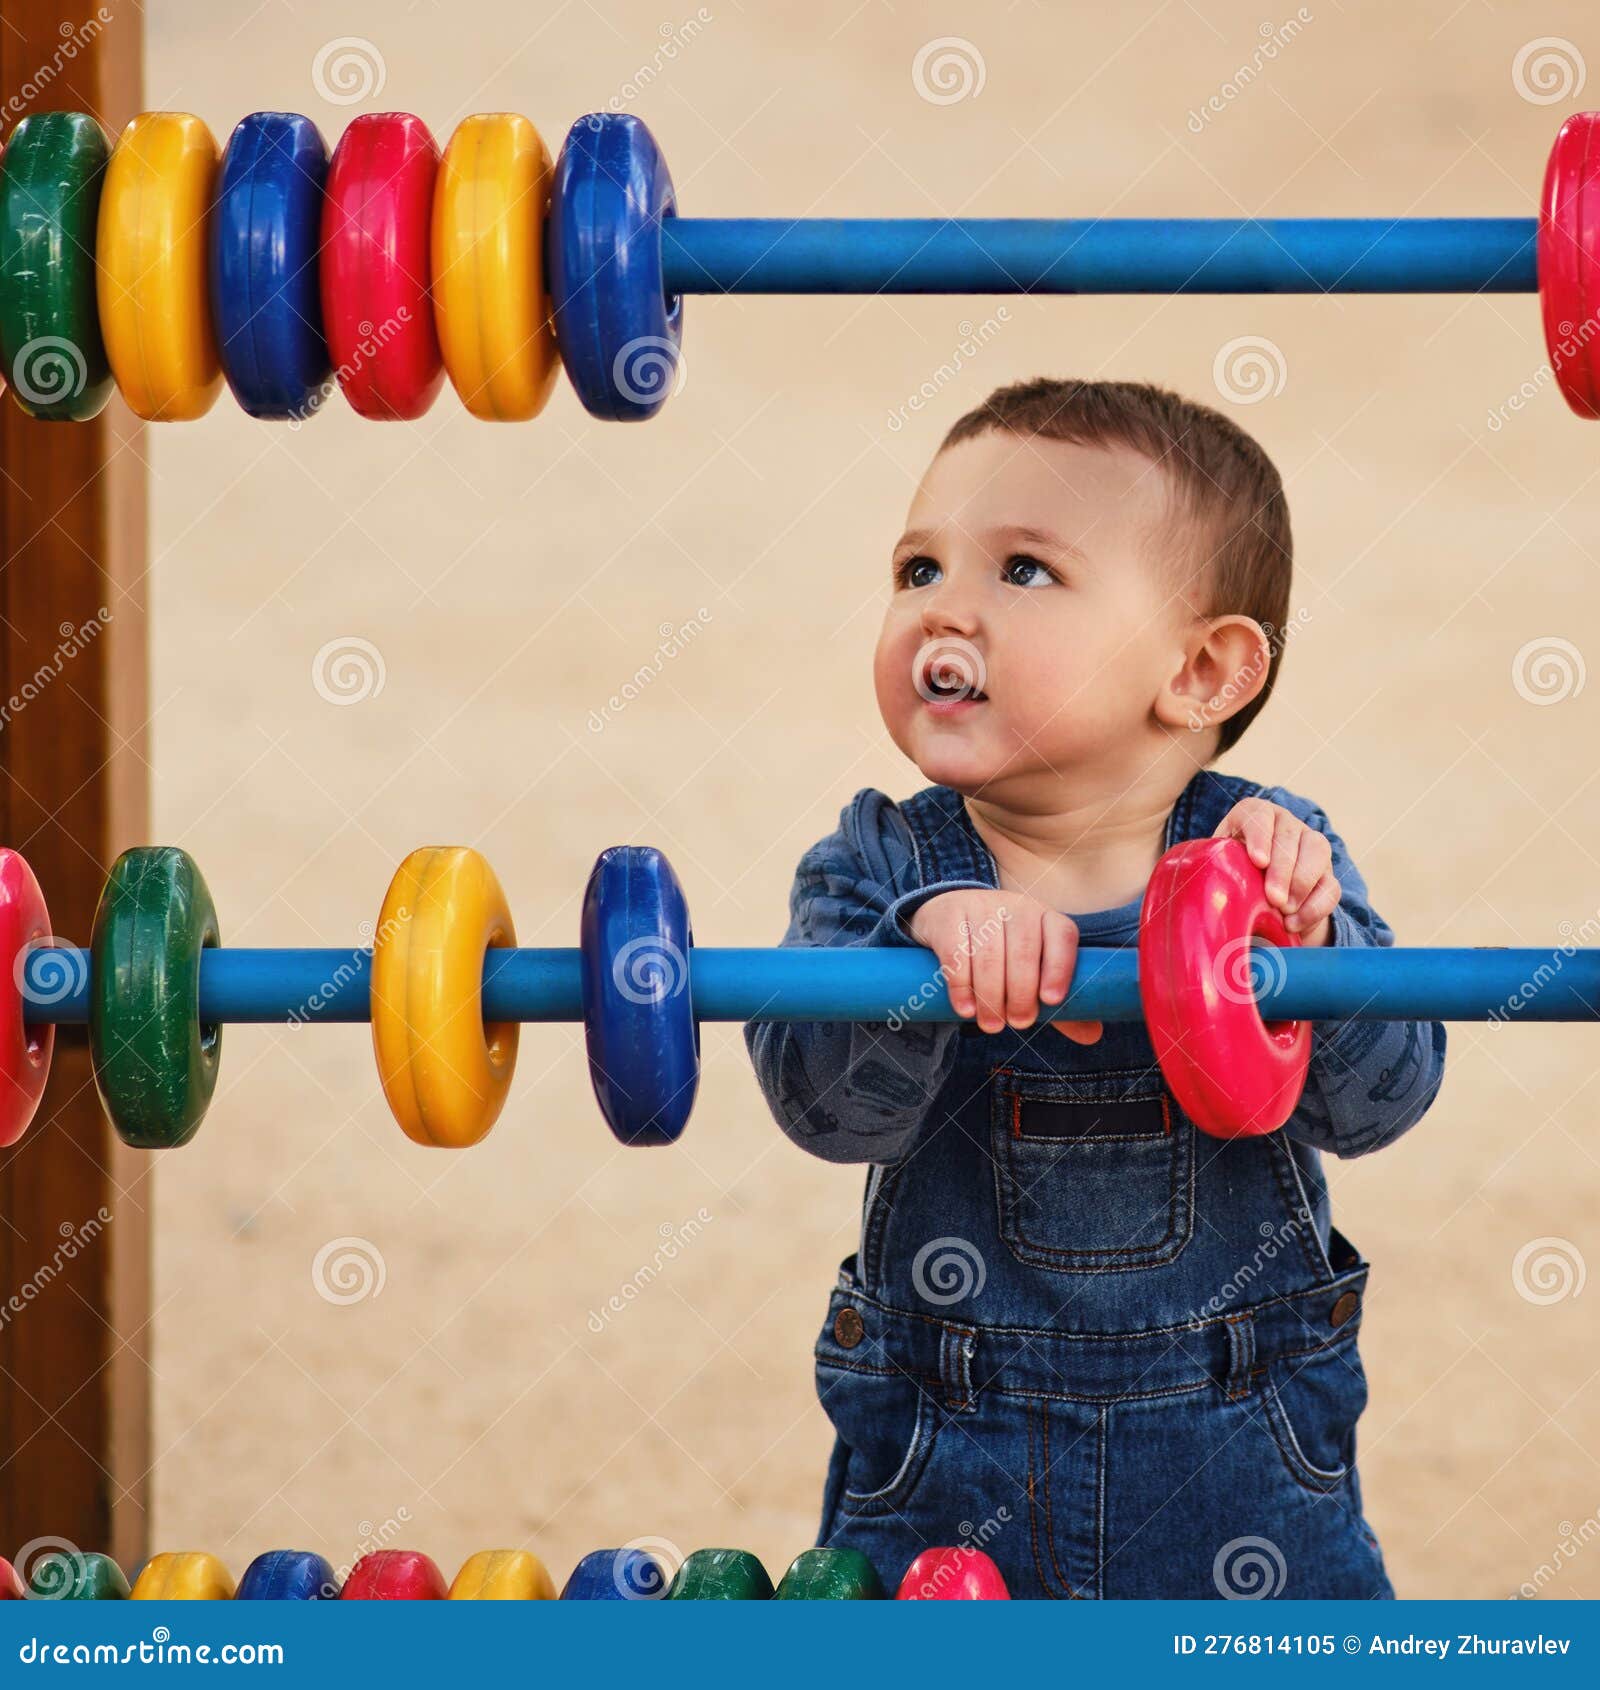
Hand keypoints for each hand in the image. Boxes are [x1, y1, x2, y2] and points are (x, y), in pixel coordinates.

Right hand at [906, 890, 1102, 1042]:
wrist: (949, 916)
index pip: (1062, 935)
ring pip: (989, 955)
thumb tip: (1092, 1035)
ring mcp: (981, 907)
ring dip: (990, 996)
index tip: (1051, 1001)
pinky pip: (957, 953)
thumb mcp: (1031, 969)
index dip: (1059, 968)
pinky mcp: (950, 915)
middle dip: (1021, 993)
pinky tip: (966, 1008)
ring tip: (991, 1024)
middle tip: (1018, 1022)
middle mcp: (1017, 907)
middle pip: (1024, 951)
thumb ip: (1056, 1000)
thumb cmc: (1000, 950)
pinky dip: (961, 986)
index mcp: (1045, 918)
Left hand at [1213, 798, 1338, 945]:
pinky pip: (1330, 886)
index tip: (1258, 861)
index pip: (1258, 814)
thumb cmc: (1228, 876)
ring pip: (1318, 852)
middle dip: (1283, 869)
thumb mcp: (1217, 867)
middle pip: (1289, 836)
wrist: (1254, 897)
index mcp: (1254, 815)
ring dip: (1302, 884)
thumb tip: (1198, 888)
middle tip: (1273, 898)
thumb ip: (1211, 869)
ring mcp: (1310, 845)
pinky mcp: (1327, 874)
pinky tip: (1294, 924)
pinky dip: (1314, 907)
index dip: (1260, 836)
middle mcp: (1285, 824)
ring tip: (1284, 911)